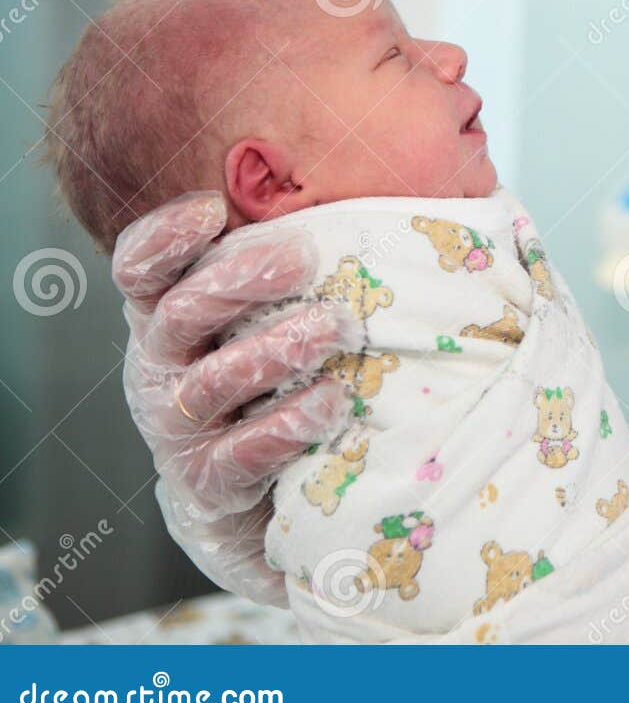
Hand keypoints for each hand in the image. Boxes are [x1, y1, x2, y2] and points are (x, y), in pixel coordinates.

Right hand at [114, 192, 358, 604]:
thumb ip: (310, 263)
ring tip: (331, 329)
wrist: (259, 498)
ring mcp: (180, 429)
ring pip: (209, 383)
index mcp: (173, 316)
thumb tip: (413, 205)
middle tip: (304, 258)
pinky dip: (284, 426)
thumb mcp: (277, 317)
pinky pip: (239, 455)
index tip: (212, 208)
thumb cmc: (278, 380)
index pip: (140, 269)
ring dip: (272, 349)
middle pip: (178, 314)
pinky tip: (331, 403)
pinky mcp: (209, 484)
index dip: (164, 236)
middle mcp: (163, 368)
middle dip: (239, 280)